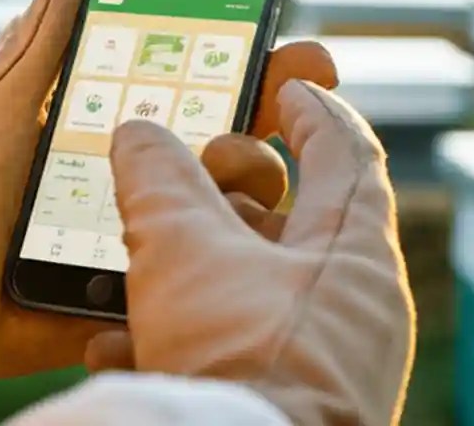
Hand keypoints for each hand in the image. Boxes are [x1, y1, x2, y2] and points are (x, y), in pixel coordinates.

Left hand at [0, 0, 338, 381]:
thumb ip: (43, 35)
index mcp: (118, 126)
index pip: (207, 90)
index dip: (261, 68)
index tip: (299, 50)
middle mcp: (148, 178)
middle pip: (243, 141)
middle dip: (276, 112)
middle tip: (289, 95)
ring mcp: (155, 235)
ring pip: (245, 206)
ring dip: (253, 176)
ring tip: (219, 169)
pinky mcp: (149, 290)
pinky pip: (213, 276)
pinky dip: (228, 250)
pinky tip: (217, 231)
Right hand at [84, 81, 415, 425]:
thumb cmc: (240, 357)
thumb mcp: (183, 248)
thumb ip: (158, 179)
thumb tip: (140, 133)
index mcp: (355, 252)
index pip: (348, 153)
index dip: (313, 108)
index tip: (285, 81)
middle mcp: (352, 308)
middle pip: (291, 224)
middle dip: (225, 196)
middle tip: (181, 175)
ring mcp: (323, 364)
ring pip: (250, 293)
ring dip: (187, 271)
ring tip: (132, 262)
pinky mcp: (287, 408)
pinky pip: (234, 355)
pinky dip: (180, 338)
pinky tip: (118, 346)